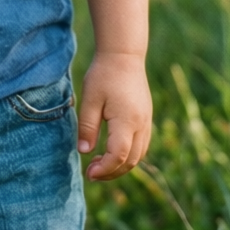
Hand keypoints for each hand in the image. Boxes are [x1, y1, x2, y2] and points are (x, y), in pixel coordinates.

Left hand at [77, 51, 152, 180]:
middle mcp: (141, 125)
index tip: (89, 173)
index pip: (118, 155)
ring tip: (99, 164)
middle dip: (111, 172)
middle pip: (130, 161)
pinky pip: (141, 146)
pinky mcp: (146, 119)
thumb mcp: (90, 99)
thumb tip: (83, 151)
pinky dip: (128, 156)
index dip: (104, 169)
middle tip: (91, 173)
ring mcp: (146, 122)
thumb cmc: (104, 75)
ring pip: (138, 156)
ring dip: (120, 166)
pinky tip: (111, 152)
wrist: (124, 56)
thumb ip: (87, 126)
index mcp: (126, 121)